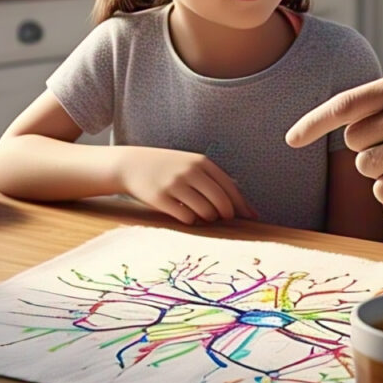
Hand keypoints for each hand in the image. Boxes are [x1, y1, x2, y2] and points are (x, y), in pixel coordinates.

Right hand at [116, 147, 256, 223]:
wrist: (132, 164)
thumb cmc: (168, 167)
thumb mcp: (191, 164)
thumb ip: (214, 179)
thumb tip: (242, 203)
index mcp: (201, 162)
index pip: (229, 187)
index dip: (241, 204)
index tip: (250, 217)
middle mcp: (190, 171)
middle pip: (220, 201)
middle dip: (226, 214)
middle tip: (224, 219)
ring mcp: (175, 184)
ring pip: (205, 212)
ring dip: (209, 218)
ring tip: (203, 215)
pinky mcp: (160, 198)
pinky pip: (187, 218)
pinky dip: (192, 220)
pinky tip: (187, 215)